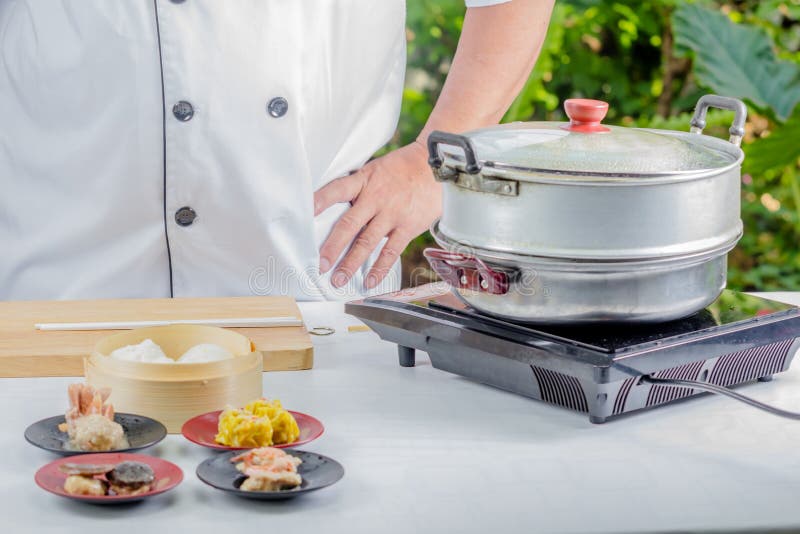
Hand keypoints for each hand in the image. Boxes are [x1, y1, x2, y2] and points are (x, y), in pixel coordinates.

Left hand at [314, 141, 441, 288]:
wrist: (437, 166)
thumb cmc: (403, 168)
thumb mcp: (376, 169)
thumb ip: (359, 188)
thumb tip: (337, 207)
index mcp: (364, 180)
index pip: (337, 189)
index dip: (320, 201)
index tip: (305, 214)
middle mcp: (376, 198)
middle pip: (349, 224)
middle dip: (332, 247)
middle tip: (320, 265)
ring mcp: (392, 213)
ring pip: (367, 242)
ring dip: (351, 263)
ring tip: (339, 279)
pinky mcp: (408, 226)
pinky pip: (391, 251)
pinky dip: (379, 268)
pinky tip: (370, 281)